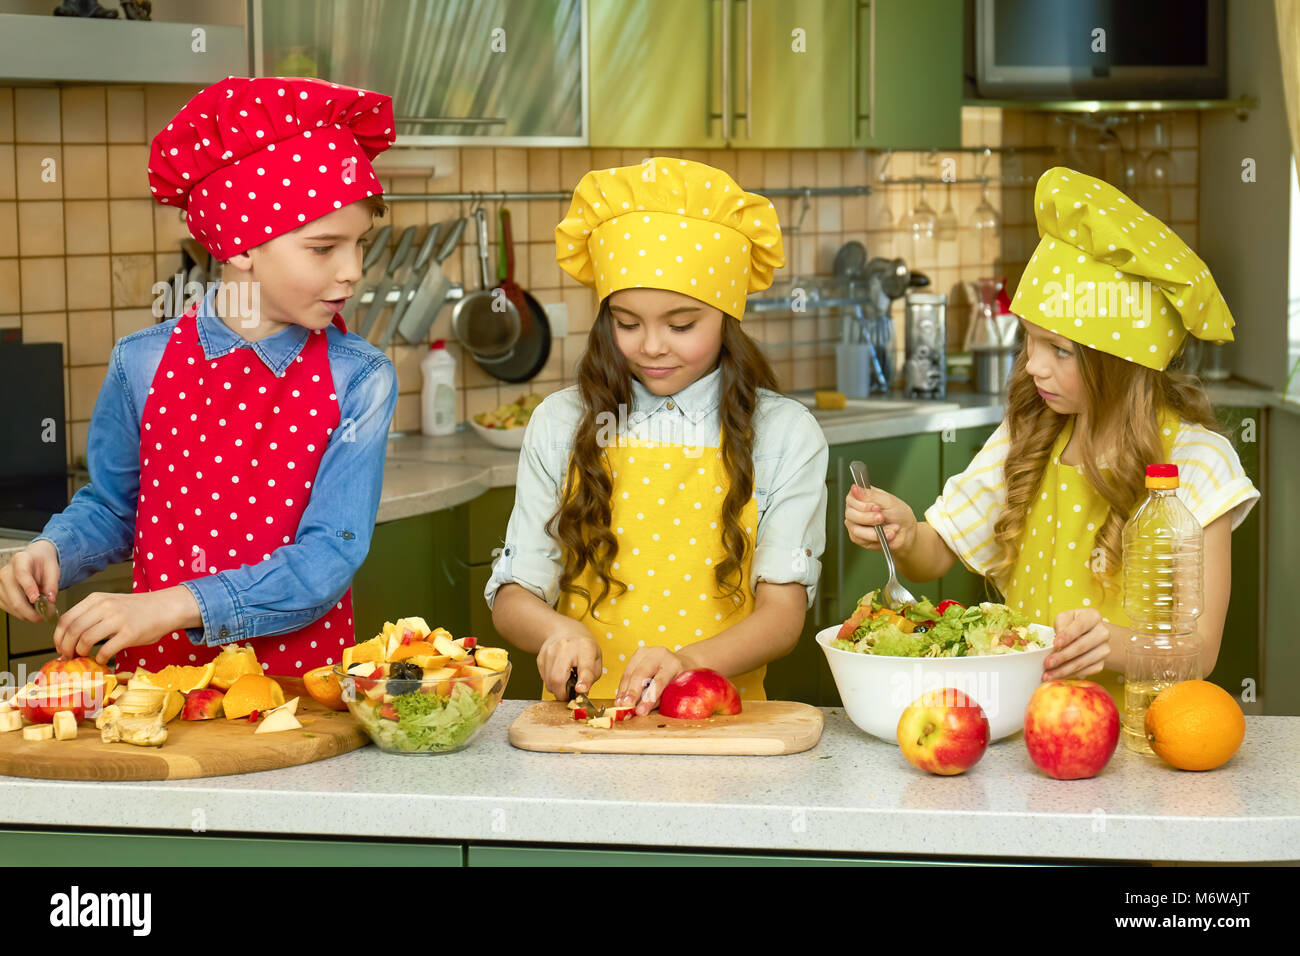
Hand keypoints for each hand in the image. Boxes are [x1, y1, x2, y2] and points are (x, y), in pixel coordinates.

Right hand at [0, 540, 60, 622]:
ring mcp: (0, 584)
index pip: (22, 574)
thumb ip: (52, 584)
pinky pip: (8, 608)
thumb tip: (50, 600)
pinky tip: (29, 611)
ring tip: (39, 613)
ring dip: (26, 614)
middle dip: (30, 611)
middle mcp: (6, 572)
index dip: (29, 589)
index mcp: (21, 560)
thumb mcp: (53, 568)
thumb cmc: (42, 563)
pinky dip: (20, 613)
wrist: (33, 559)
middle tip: (44, 616)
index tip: (36, 600)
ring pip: (11, 605)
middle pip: (14, 596)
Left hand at [52, 587, 201, 666]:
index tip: (60, 647)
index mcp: (96, 599)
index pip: (66, 619)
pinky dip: (100, 658)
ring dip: (81, 652)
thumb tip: (68, 637)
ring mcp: (118, 620)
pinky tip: (102, 658)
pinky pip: (106, 650)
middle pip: (73, 630)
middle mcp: (105, 607)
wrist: (165, 607)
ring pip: (86, 639)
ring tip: (85, 657)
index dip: (58, 636)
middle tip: (69, 657)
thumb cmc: (136, 609)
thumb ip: (91, 615)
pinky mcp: (130, 633)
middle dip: (66, 648)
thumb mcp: (110, 603)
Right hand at [536, 621, 601, 699]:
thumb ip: (591, 677)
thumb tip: (581, 692)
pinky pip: (544, 679)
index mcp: (585, 647)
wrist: (565, 631)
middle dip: (564, 693)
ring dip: (558, 689)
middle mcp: (564, 647)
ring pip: (549, 683)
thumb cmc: (583, 648)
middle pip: (557, 678)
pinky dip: (552, 683)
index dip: (583, 681)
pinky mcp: (540, 658)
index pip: (584, 667)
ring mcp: (549, 652)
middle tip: (571, 693)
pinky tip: (559, 674)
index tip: (581, 690)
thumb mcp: (596, 660)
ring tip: (567, 679)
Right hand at [615, 645, 690, 716]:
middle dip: (632, 692)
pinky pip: (626, 672)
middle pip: (641, 673)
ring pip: (631, 673)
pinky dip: (622, 686)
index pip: (659, 682)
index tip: (640, 712)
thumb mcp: (673, 691)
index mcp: (673, 664)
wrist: (677, 663)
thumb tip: (639, 710)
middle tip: (625, 706)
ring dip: (623, 690)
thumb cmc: (676, 681)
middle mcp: (659, 654)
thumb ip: (657, 700)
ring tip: (619, 704)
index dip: (648, 698)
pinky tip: (620, 697)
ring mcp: (647, 651)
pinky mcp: (637, 654)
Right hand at [844, 484, 916, 554]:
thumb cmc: (898, 514)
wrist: (906, 531)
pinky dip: (876, 538)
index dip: (862, 504)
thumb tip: (855, 488)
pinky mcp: (858, 538)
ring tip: (889, 529)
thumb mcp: (888, 501)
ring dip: (874, 531)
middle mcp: (856, 510)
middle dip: (868, 518)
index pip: (850, 499)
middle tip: (882, 517)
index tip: (876, 507)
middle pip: (850, 514)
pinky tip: (886, 534)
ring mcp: (855, 524)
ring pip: (855, 529)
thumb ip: (870, 495)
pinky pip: (861, 540)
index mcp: (861, 497)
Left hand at [1044, 608, 1109, 679]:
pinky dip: (1070, 675)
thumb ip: (1061, 625)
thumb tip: (1057, 643)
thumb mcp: (1065, 618)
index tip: (1055, 644)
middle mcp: (1102, 633)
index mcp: (1093, 617)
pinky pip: (1085, 671)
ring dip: (1064, 670)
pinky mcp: (1101, 664)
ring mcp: (1104, 650)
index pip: (1080, 626)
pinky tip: (1057, 677)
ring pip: (1083, 662)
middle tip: (1047, 663)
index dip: (1067, 635)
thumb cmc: (1072, 624)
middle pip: (1081, 646)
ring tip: (1048, 675)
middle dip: (1062, 656)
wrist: (1089, 635)